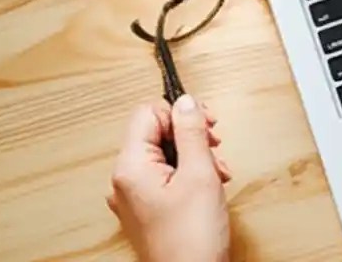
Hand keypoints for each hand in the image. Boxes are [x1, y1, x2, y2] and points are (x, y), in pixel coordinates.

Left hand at [107, 95, 231, 261]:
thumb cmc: (192, 238)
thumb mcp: (200, 174)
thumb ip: (192, 132)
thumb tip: (186, 102)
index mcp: (130, 167)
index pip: (148, 114)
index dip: (180, 113)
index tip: (207, 124)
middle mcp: (124, 180)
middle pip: (155, 133)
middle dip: (190, 136)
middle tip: (216, 147)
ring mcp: (133, 196)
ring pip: (163, 155)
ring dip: (194, 156)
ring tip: (217, 173)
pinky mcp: (146, 208)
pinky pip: (164, 176)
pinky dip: (188, 174)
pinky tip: (208, 185)